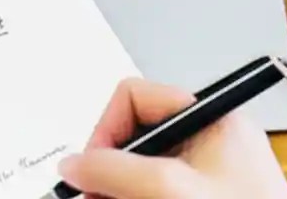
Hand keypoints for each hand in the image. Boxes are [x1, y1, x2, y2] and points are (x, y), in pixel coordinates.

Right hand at [58, 78, 286, 198]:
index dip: (106, 130)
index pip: (136, 98)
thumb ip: (116, 170)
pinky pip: (157, 191)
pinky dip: (136, 198)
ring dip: (119, 189)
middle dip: (110, 169)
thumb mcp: (170, 189)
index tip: (93, 169)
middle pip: (135, 137)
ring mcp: (208, 175)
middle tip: (95, 197)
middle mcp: (210, 140)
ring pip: (143, 170)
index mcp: (212, 118)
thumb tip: (74, 164)